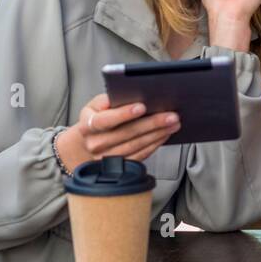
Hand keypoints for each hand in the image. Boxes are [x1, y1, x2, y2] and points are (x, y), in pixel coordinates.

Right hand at [55, 93, 180, 168]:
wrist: (88, 143)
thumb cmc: (97, 118)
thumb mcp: (97, 105)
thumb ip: (109, 99)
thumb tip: (128, 95)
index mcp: (87, 125)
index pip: (104, 120)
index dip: (123, 114)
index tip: (142, 106)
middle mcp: (95, 143)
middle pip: (126, 133)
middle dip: (151, 123)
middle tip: (171, 115)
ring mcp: (106, 158)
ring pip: (136, 145)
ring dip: (158, 134)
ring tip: (173, 123)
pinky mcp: (119, 166)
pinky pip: (140, 155)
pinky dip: (155, 144)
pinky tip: (164, 135)